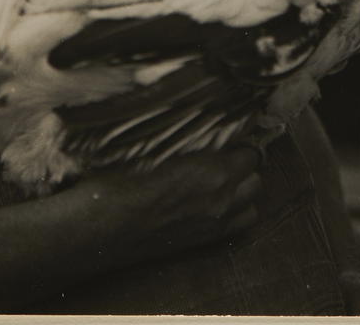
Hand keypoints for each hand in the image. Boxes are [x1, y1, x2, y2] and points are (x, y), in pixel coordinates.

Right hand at [77, 147, 262, 262]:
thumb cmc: (123, 180)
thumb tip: (204, 119)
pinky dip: (235, 212)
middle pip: (256, 177)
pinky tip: (215, 201)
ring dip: (243, 189)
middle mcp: (222, 199)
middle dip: (245, 164)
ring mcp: (215, 223)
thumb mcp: (158, 144)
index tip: (230, 134)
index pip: (252, 151)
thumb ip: (191, 135)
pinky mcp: (203, 241)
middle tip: (226, 154)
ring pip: (252, 203)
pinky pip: (239, 225)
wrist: (102, 227)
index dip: (242, 140)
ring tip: (224, 178)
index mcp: (214, 172)